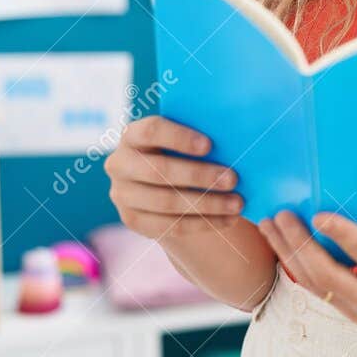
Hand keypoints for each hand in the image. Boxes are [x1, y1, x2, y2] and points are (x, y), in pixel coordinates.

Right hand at [103, 116, 243, 240]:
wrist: (168, 183)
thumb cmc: (184, 152)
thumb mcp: (185, 139)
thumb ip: (200, 136)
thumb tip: (233, 139)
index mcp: (132, 135)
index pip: (151, 131)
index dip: (179, 138)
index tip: (210, 145)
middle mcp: (119, 164)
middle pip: (158, 170)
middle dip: (198, 175)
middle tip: (233, 179)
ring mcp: (122, 194)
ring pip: (165, 202)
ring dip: (206, 204)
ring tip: (237, 203)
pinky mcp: (132, 220)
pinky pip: (169, 225)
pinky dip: (203, 223)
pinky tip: (228, 219)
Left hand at [258, 210, 356, 326]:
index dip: (340, 233)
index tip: (317, 214)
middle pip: (326, 274)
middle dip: (299, 244)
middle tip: (281, 215)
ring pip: (314, 284)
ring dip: (288, 254)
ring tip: (270, 226)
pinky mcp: (352, 314)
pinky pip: (317, 290)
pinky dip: (297, 266)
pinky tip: (282, 245)